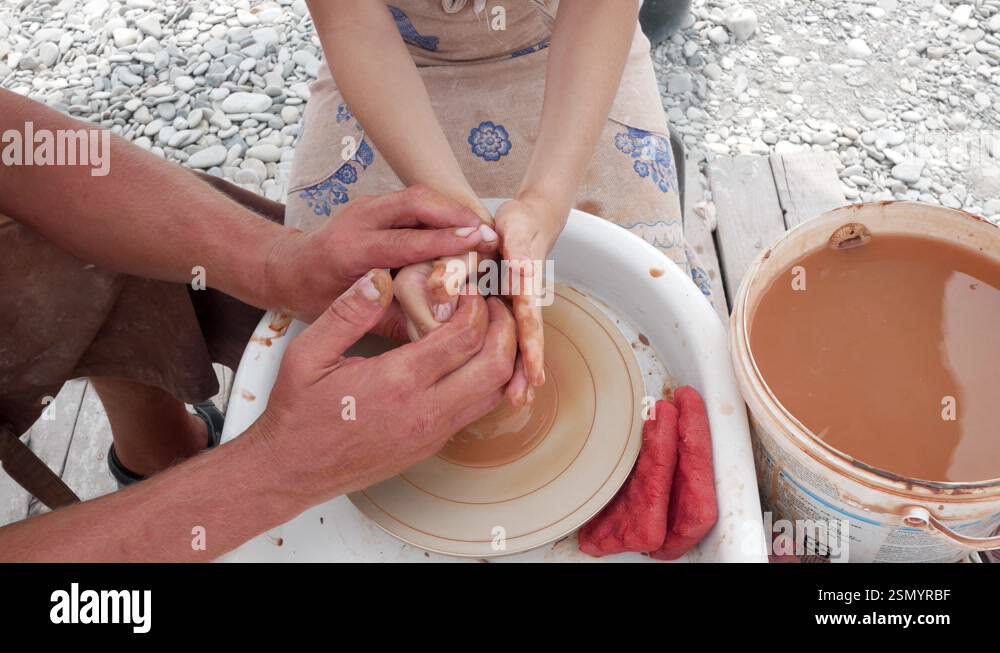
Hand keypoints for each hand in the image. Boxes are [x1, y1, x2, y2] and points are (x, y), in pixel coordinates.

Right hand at [252, 269, 516, 500]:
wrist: (292, 471)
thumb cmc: (297, 413)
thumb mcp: (307, 354)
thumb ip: (348, 313)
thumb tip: (381, 278)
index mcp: (397, 382)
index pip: (464, 336)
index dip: (476, 305)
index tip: (467, 287)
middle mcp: (425, 411)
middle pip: (496, 366)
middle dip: (504, 327)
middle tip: (491, 303)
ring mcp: (433, 433)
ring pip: (495, 392)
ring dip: (502, 356)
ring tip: (487, 327)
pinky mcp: (432, 445)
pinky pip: (478, 410)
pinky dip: (487, 380)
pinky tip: (471, 358)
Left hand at [263, 186, 498, 321]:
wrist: (287, 268)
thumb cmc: (315, 294)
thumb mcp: (349, 316)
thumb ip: (392, 319)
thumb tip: (441, 327)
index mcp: (350, 248)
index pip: (404, 240)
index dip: (443, 240)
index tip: (478, 241)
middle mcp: (360, 218)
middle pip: (416, 201)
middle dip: (458, 215)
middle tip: (491, 234)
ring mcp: (369, 206)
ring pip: (420, 195)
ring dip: (454, 211)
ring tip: (485, 232)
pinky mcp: (378, 204)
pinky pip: (416, 201)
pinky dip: (443, 212)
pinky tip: (464, 229)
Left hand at [493, 194, 564, 404]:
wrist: (534, 218)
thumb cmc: (516, 224)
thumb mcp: (508, 231)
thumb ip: (508, 252)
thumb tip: (501, 280)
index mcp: (526, 279)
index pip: (529, 315)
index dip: (530, 344)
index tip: (534, 371)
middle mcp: (528, 296)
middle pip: (530, 336)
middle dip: (527, 368)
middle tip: (520, 399)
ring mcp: (524, 303)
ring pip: (524, 340)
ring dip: (521, 370)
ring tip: (518, 401)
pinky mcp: (516, 305)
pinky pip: (515, 334)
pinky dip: (515, 358)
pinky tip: (510, 381)